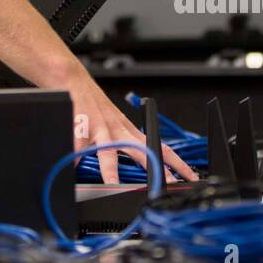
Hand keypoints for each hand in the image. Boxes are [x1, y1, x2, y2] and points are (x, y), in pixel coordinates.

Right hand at [66, 70, 199, 186]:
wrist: (71, 77)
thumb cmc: (91, 102)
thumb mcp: (112, 120)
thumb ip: (122, 141)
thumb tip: (136, 162)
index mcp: (127, 130)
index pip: (159, 147)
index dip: (177, 163)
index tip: (190, 177)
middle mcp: (116, 129)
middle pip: (141, 151)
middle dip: (155, 170)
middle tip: (168, 185)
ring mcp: (98, 127)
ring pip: (106, 150)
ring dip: (110, 169)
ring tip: (112, 184)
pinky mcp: (79, 123)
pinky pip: (77, 142)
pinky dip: (76, 154)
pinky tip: (74, 165)